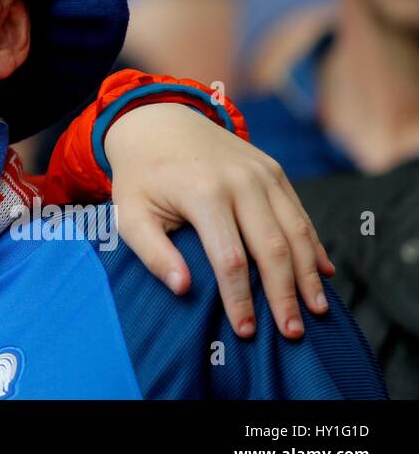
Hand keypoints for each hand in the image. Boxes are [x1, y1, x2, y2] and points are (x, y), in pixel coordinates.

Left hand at [104, 102, 333, 339]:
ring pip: (296, 230)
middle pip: (273, 247)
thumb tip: (183, 289)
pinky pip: (299, 212)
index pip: (230, 258)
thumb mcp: (131, 213)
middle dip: (285, 294)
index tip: (246, 330)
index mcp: (203, 193)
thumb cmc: (141, 176)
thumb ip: (153, 253)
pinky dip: (313, 244)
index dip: (241, 298)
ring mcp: (261, 172)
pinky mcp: (273, 169)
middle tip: (293, 332)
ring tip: (316, 310)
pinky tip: (324, 273)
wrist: (157, 121)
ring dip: (309, 274)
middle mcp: (239, 181)